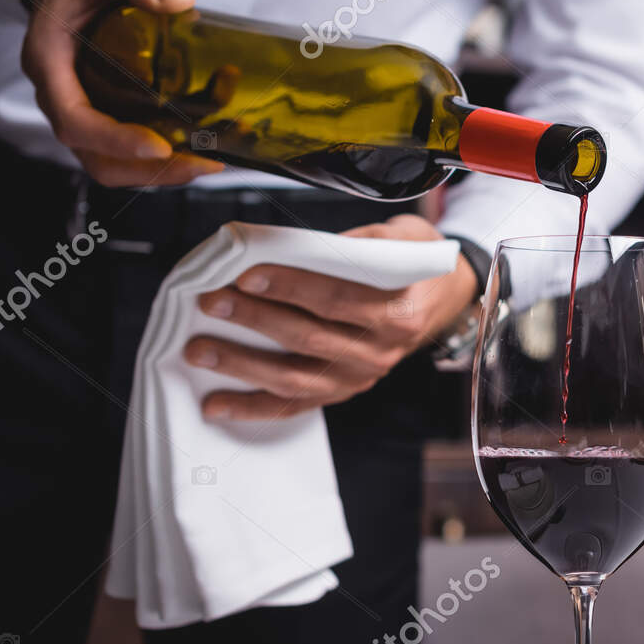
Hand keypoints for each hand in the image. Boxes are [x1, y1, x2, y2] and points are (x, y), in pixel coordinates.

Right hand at [19, 0, 222, 187]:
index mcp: (48, 63)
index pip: (74, 121)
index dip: (116, 142)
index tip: (161, 146)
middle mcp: (61, 92)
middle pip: (96, 155)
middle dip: (150, 170)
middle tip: (203, 162)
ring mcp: (82, 103)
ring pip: (113, 160)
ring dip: (162, 170)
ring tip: (210, 158)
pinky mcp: (103, 106)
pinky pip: (127, 145)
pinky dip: (164, 152)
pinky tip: (202, 141)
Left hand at [184, 215, 477, 420]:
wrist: (444, 300)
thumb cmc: (416, 264)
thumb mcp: (404, 237)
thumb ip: (358, 242)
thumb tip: (294, 246)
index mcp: (398, 313)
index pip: (336, 300)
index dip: (290, 287)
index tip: (247, 274)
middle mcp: (380, 352)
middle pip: (308, 338)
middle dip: (254, 319)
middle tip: (210, 301)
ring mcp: (360, 377)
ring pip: (295, 377)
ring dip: (243, 365)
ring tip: (199, 350)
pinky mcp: (342, 391)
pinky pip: (295, 405)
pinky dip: (252, 407)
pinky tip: (215, 403)